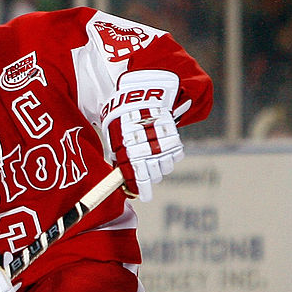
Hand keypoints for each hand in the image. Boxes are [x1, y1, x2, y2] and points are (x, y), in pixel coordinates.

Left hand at [101, 69, 183, 201]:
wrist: (142, 95)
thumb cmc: (123, 118)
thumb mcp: (115, 138)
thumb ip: (119, 158)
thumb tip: (120, 177)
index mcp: (130, 152)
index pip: (139, 178)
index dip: (142, 190)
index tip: (144, 196)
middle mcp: (148, 150)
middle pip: (155, 176)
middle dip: (151, 178)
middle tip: (147, 174)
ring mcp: (163, 145)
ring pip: (166, 168)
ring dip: (161, 166)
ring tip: (153, 156)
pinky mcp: (175, 138)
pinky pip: (176, 156)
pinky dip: (171, 155)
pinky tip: (162, 148)